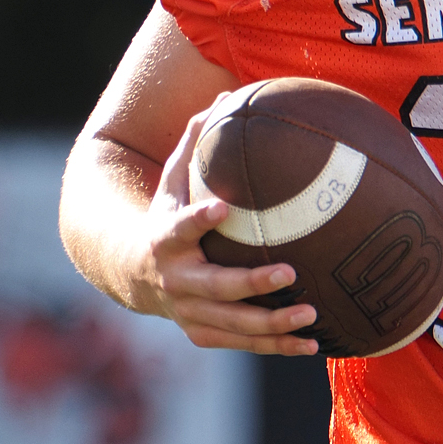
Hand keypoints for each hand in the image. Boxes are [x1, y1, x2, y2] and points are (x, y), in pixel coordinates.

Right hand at [132, 102, 323, 354]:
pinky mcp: (203, 332)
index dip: (197, 219)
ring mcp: (189, 311)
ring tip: (311, 316)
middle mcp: (175, 281)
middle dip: (250, 284)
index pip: (179, 228)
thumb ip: (195, 144)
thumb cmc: (164, 215)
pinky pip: (241, 344)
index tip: (219, 208)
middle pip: (214, 287)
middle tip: (289, 273)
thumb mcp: (172, 180)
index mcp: (165, 239)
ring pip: (232, 324)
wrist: (131, 273)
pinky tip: (311, 345)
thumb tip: (226, 96)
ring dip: (271, 324)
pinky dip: (275, 347)